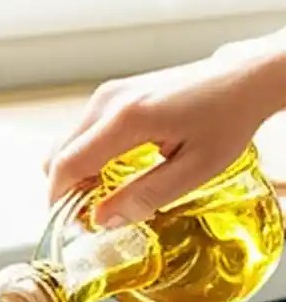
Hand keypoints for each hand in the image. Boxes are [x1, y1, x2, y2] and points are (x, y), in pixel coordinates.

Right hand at [45, 38, 285, 227]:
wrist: (244, 77)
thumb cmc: (229, 116)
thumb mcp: (198, 167)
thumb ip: (148, 195)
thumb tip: (105, 220)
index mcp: (126, 118)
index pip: (68, 164)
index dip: (59, 199)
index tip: (69, 223)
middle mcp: (108, 101)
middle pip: (58, 154)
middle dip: (66, 189)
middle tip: (90, 214)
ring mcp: (107, 94)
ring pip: (66, 143)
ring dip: (77, 172)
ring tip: (106, 193)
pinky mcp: (112, 94)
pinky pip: (82, 132)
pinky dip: (87, 156)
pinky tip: (114, 169)